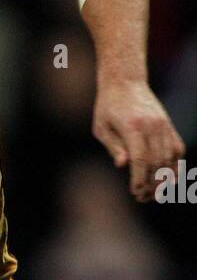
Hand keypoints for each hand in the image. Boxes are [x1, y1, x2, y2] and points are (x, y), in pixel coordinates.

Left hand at [92, 80, 184, 202]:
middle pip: (157, 161)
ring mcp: (163, 125)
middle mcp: (152, 126)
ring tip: (154, 193)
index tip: (135, 192)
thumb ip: (113, 146)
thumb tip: (123, 165)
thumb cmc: (108, 106)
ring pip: (170, 158)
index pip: (140, 159)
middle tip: (143, 198)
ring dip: (164, 179)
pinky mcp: (168, 125)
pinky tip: (167, 178)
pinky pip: (178, 149)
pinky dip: (175, 165)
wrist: (125, 81)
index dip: (140, 178)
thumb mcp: (102, 127)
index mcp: (133, 127)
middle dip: (152, 184)